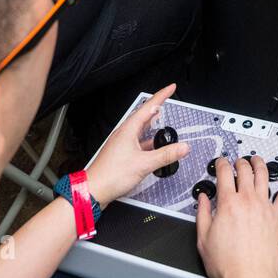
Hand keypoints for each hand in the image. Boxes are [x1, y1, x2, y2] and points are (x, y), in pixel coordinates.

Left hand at [85, 85, 188, 208]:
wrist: (94, 190)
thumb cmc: (111, 174)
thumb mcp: (144, 164)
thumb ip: (166, 155)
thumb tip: (183, 147)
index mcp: (129, 129)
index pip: (149, 106)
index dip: (162, 95)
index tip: (171, 87)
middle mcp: (125, 133)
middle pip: (144, 115)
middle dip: (158, 107)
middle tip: (168, 101)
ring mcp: (122, 143)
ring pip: (141, 129)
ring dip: (153, 126)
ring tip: (164, 125)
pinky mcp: (121, 154)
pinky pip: (139, 142)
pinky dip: (149, 142)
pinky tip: (154, 149)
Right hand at [196, 156, 277, 277]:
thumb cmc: (227, 265)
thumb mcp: (203, 239)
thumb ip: (202, 215)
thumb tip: (202, 200)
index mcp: (228, 204)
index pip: (224, 173)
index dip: (221, 164)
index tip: (220, 163)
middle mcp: (248, 201)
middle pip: (245, 170)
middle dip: (239, 162)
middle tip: (237, 162)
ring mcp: (264, 207)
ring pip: (264, 176)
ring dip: (259, 164)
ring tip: (256, 160)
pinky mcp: (277, 218)